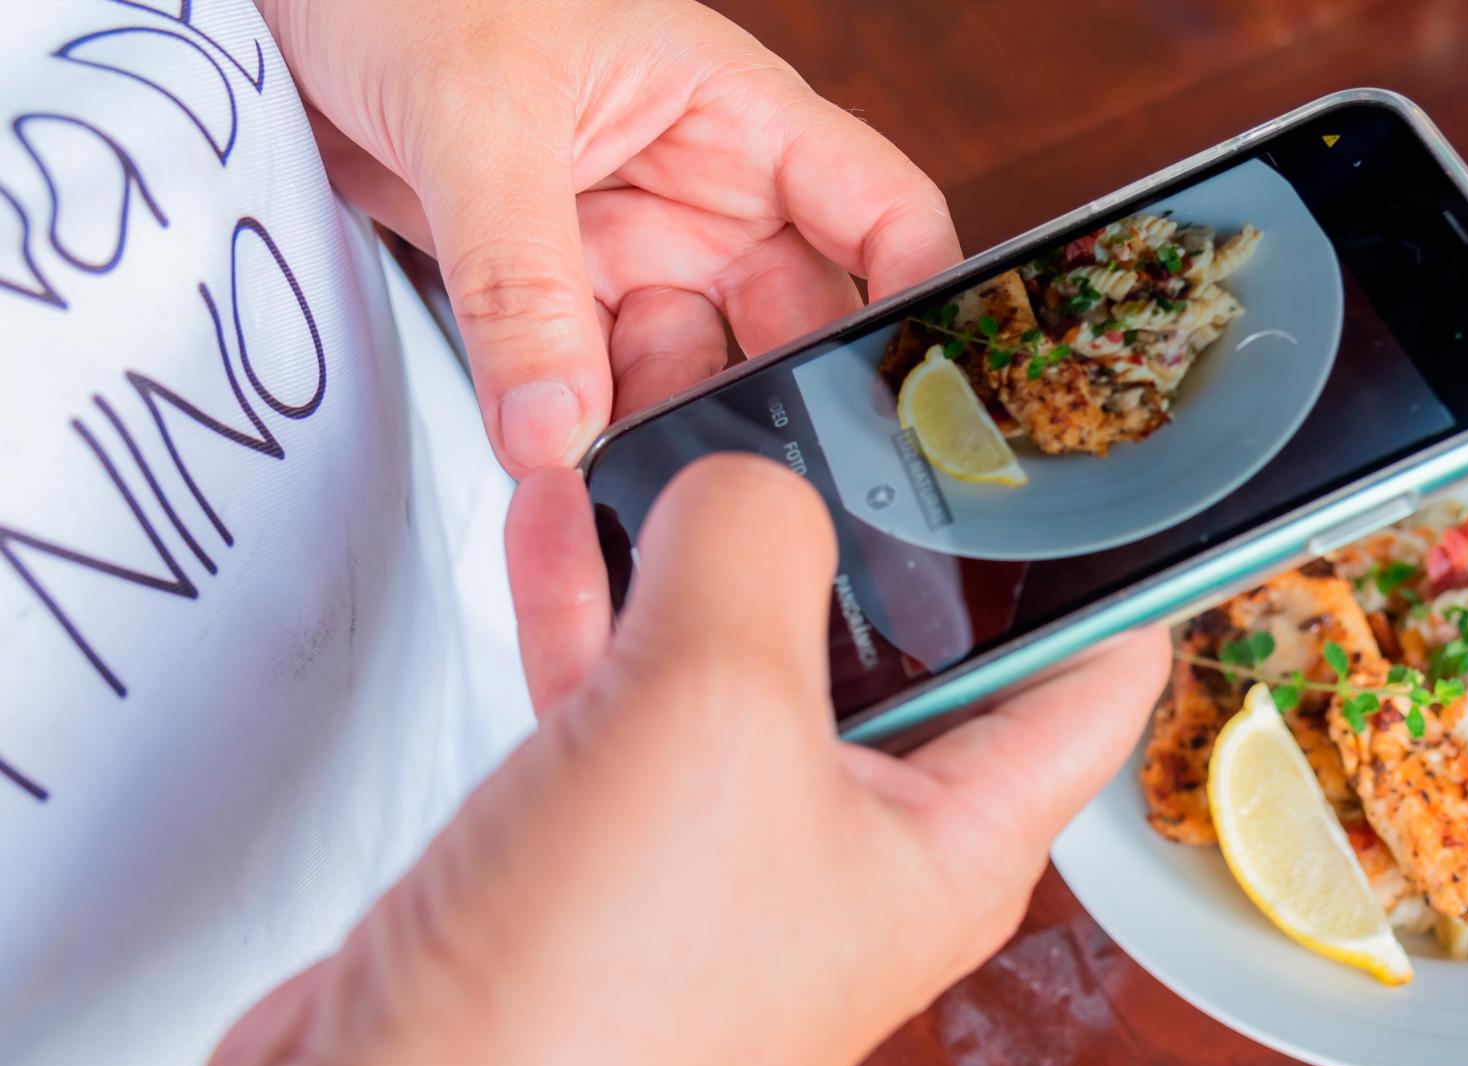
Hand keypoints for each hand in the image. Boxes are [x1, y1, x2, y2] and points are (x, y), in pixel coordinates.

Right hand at [0, 457, 1165, 1065]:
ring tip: (674, 425)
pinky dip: (597, 608)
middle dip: (861, 517)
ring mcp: (731, 857)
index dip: (1111, 551)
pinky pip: (627, 700)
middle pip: (906, 644)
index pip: (1094, 674)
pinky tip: (561, 519)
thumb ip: (753, 544)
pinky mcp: (613, 860)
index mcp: (955, 841)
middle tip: (838, 396)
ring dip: (698, 547)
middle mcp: (857, 852)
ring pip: (744, 660)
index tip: (1092, 445)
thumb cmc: (590, 1011)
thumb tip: (745, 480)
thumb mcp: (712, 708)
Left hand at [257, 0, 959, 470]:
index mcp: (736, 115)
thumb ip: (523, 282)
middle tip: (739, 479)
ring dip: (664, 432)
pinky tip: (563, 467)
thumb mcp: (476, 113)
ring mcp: (627, 250)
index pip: (880, 215)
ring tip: (625, 480)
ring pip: (689, 373)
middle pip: (792, 326)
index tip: (919, 405)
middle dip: (775, 404)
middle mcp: (701, 192)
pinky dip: (578, 434)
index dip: (921, 305)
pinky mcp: (548, 299)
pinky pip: (590, 388)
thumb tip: (560, 431)